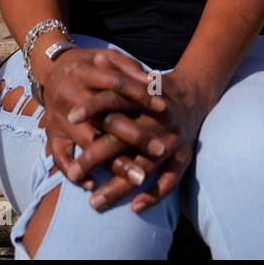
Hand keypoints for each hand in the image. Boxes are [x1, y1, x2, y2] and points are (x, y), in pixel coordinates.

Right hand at [38, 48, 171, 186]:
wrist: (51, 70)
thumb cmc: (87, 65)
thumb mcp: (105, 56)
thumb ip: (127, 67)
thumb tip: (152, 82)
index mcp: (84, 73)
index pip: (117, 85)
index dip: (141, 95)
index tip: (164, 108)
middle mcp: (70, 96)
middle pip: (107, 119)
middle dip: (135, 136)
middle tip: (160, 151)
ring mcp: (59, 118)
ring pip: (89, 143)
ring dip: (114, 163)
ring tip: (138, 179)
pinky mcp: (51, 133)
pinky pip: (59, 156)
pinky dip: (72, 170)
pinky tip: (91, 183)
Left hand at [67, 61, 214, 212]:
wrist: (195, 93)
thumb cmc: (155, 89)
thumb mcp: (137, 75)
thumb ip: (116, 69)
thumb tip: (96, 57)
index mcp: (142, 99)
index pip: (112, 100)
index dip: (91, 108)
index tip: (69, 118)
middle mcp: (156, 121)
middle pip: (122, 140)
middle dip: (96, 158)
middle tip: (74, 173)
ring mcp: (172, 141)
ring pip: (143, 167)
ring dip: (118, 186)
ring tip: (94, 203)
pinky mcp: (184, 157)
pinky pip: (170, 181)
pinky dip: (154, 195)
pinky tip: (135, 206)